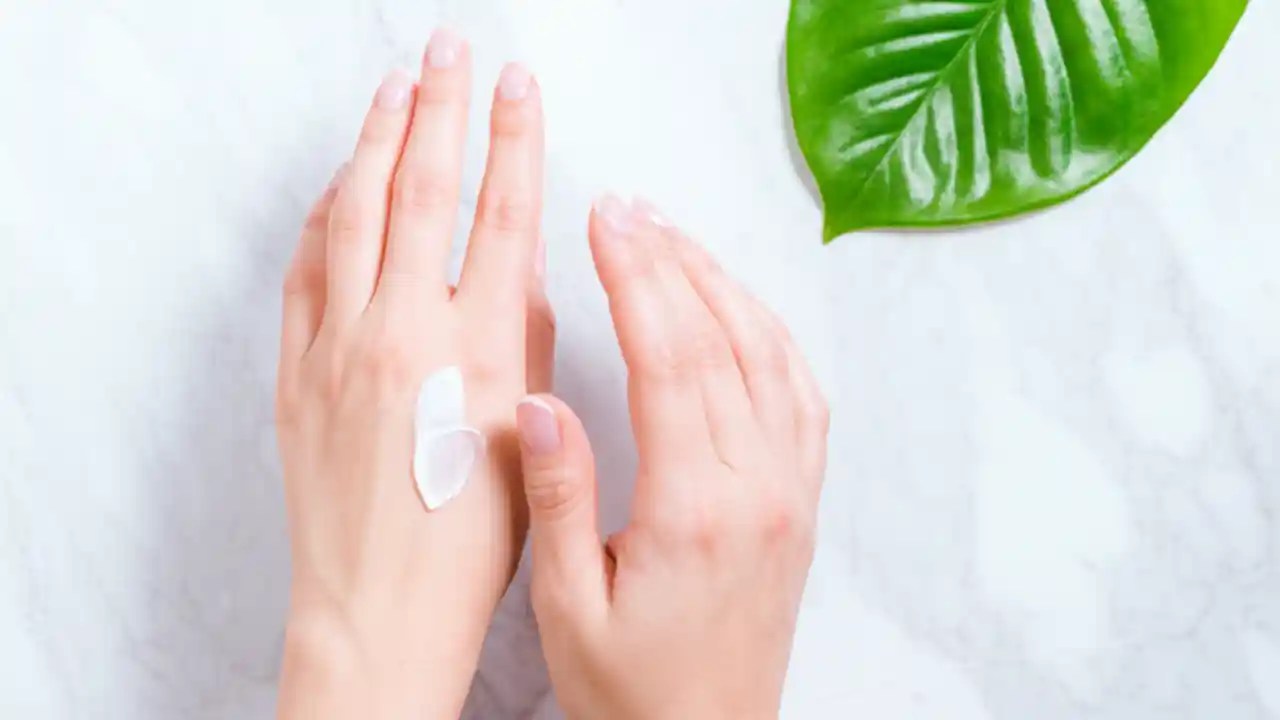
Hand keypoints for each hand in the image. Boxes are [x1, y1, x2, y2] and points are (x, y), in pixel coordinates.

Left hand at [274, 30, 550, 718]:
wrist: (379, 611)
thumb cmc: (469, 544)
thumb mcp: (528, 437)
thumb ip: (525, 346)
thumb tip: (514, 279)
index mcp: (479, 352)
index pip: (501, 216)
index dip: (514, 141)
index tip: (519, 86)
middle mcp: (404, 334)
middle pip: (421, 192)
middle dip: (439, 108)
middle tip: (448, 50)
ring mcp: (339, 347)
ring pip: (355, 215)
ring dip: (377, 141)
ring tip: (395, 88)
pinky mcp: (298, 371)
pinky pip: (306, 270)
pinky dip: (325, 216)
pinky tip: (340, 184)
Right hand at [515, 197, 828, 719]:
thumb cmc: (633, 690)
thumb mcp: (569, 608)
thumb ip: (558, 497)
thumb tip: (535, 401)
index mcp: (698, 512)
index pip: (673, 362)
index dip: (637, 279)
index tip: (605, 221)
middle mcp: (761, 490)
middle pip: (723, 342)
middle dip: (670, 262)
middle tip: (626, 208)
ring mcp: (792, 492)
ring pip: (770, 356)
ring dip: (720, 285)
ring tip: (669, 236)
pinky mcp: (801, 500)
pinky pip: (800, 394)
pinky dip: (768, 333)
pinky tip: (736, 305)